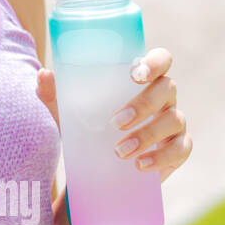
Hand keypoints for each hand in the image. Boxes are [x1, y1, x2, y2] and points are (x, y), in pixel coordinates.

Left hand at [38, 48, 191, 184]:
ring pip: (174, 120)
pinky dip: (162, 157)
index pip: (161, 59)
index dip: (155, 62)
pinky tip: (140, 165)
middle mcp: (163, 96)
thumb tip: (44, 74)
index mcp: (142, 78)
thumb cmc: (86, 123)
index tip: (136, 74)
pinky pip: (180, 149)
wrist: (96, 163)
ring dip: (148, 135)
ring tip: (120, 151)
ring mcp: (174, 120)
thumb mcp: (66, 110)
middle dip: (143, 105)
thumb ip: (53, 93)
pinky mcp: (178, 147)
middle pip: (168, 88)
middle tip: (115, 123)